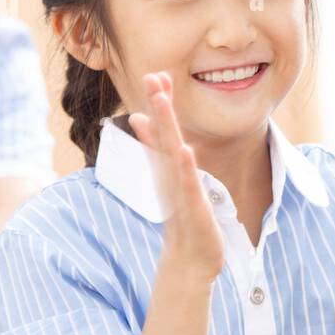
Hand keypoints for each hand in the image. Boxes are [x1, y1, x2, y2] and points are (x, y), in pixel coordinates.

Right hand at [128, 72, 224, 283]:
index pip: (163, 130)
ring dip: (165, 126)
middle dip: (158, 105)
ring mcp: (178, 189)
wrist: (190, 260)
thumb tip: (142, 122)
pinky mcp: (191, 208)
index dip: (160, 102)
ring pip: (171, 152)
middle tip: (151, 75)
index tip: (157, 73)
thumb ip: (159, 153)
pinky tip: (184, 149)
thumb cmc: (184, 218)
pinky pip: (188, 184)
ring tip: (161, 100)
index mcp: (168, 167)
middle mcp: (170, 175)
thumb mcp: (173, 181)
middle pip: (162, 134)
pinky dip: (185, 167)